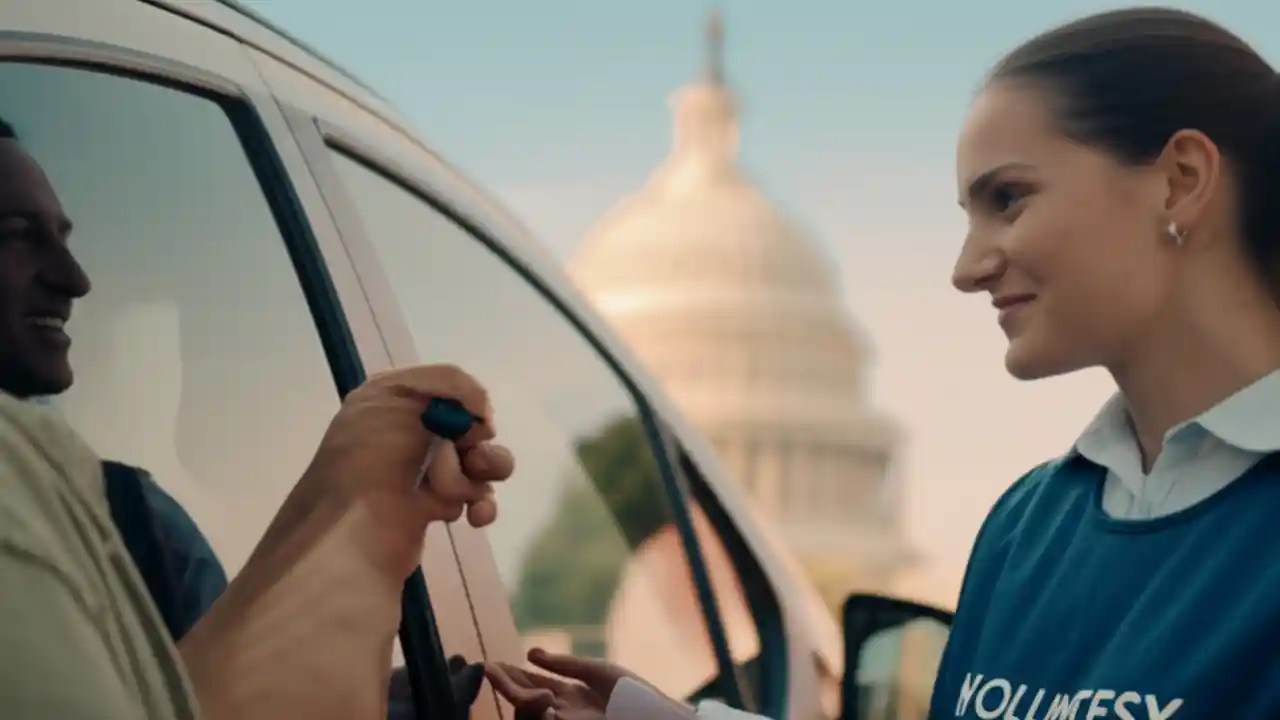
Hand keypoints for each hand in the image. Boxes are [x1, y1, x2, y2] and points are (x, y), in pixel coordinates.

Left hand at [252, 363, 514, 576]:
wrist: (348, 533)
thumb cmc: (368, 458)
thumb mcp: (395, 396)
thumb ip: (450, 384)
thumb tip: (480, 416)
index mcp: (393, 400)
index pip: (447, 389)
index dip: (466, 404)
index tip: (471, 420)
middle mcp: (408, 431)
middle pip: (468, 425)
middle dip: (477, 442)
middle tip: (471, 457)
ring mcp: (423, 471)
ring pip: (479, 461)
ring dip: (483, 473)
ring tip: (464, 492)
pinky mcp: (434, 506)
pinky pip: (476, 498)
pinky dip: (482, 506)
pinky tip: (476, 516)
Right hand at [486, 648, 638, 719]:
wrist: (652, 716)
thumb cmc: (631, 694)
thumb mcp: (597, 673)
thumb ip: (565, 665)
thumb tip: (530, 653)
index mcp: (569, 695)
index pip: (533, 684)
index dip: (513, 675)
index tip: (492, 664)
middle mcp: (562, 710)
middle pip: (525, 700)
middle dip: (507, 685)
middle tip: (491, 669)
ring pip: (528, 714)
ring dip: (522, 698)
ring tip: (528, 686)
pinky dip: (538, 711)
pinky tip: (543, 699)